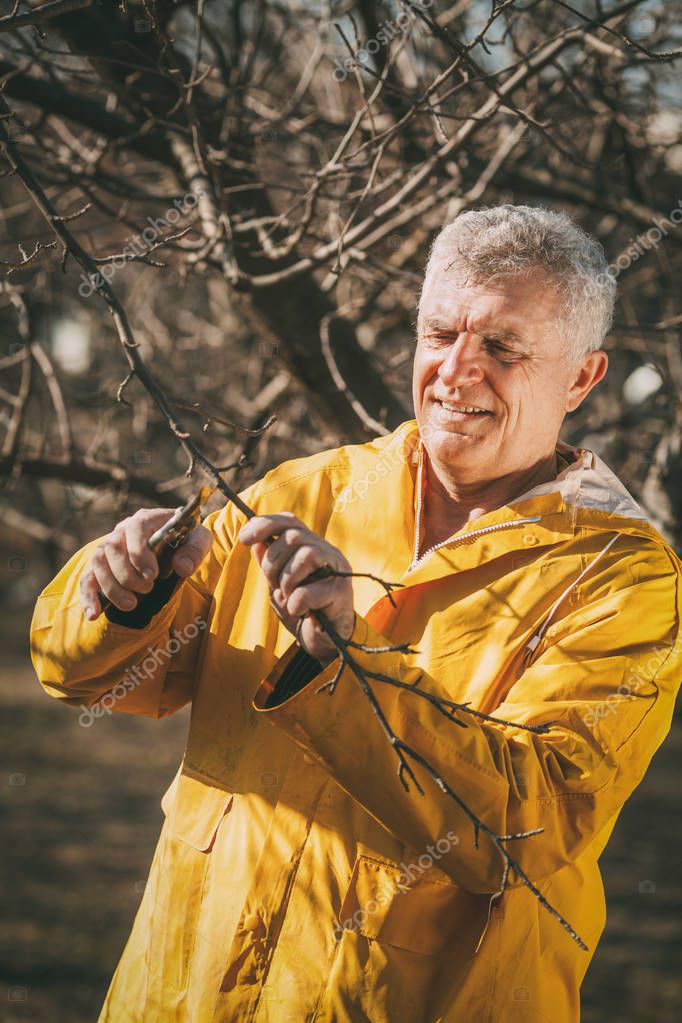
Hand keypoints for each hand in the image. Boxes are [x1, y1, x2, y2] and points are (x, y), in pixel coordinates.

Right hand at [80, 508, 211, 620]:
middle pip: (112, 547)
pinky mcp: (101, 566)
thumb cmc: (186, 538)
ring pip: (97, 562)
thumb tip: (182, 567)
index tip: (152, 575)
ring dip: (111, 586)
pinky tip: (94, 615)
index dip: (139, 552)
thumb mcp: (199, 540)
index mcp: (147, 519)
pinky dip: (88, 597)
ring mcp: (108, 546)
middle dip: (127, 574)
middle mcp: (123, 530)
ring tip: (131, 604)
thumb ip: (195, 551)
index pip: (136, 528)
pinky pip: (87, 578)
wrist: (174, 542)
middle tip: (147, 589)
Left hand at [238, 512, 354, 663]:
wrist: (326, 640)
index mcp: (312, 546)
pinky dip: (295, 604)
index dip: (265, 524)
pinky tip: (301, 612)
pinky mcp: (341, 593)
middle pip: (293, 537)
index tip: (244, 539)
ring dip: (287, 581)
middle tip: (276, 585)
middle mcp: (328, 552)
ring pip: (305, 555)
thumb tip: (256, 542)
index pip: (289, 521)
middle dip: (273, 563)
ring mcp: (338, 570)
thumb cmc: (303, 610)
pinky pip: (307, 591)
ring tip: (290, 598)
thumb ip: (270, 563)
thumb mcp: (279, 584)